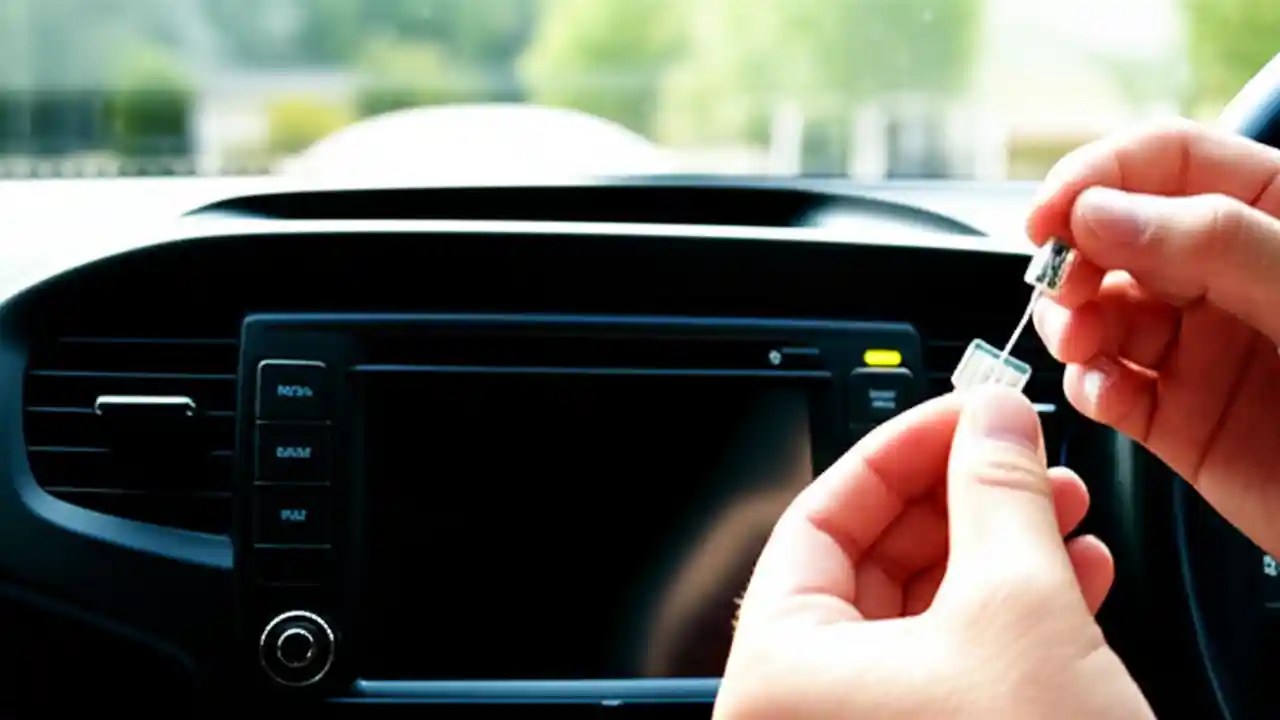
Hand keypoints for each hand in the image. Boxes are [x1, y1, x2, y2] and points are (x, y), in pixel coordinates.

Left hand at [714, 387, 1151, 718]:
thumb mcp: (1017, 610)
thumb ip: (997, 492)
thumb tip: (992, 418)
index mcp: (778, 674)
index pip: (818, 519)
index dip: (898, 451)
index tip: (962, 412)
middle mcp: (803, 712)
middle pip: (872, 562)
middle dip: (959, 500)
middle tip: (1018, 453)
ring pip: (923, 614)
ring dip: (997, 552)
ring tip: (1062, 508)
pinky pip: (954, 666)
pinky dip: (1009, 615)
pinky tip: (1072, 577)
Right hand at [1027, 119, 1279, 555]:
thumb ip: (1214, 243)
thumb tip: (1097, 214)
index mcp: (1271, 217)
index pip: (1166, 162)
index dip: (1097, 175)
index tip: (1048, 215)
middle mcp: (1225, 276)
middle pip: (1114, 236)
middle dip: (1074, 258)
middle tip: (1061, 287)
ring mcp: (1199, 347)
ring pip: (1099, 312)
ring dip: (1072, 322)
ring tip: (1081, 344)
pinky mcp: (1179, 419)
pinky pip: (1110, 389)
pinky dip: (1091, 387)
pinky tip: (1106, 392)